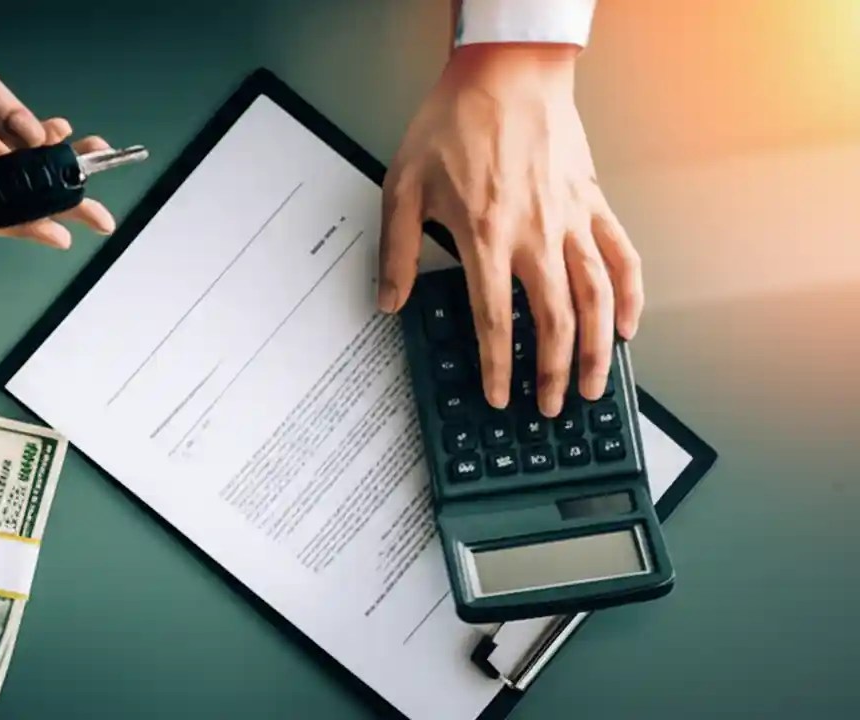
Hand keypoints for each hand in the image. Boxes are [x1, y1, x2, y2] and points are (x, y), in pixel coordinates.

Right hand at [0, 0, 114, 247]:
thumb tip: (33, 141)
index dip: (15, 222)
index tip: (57, 233)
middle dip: (49, 206)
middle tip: (99, 217)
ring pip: (5, 174)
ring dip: (51, 172)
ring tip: (94, 162)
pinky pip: (1, 149)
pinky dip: (34, 144)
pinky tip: (62, 134)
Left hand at [379, 44, 642, 417]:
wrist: (505, 74)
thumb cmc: (455, 122)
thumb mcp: (403, 186)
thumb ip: (396, 250)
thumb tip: (389, 301)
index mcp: (485, 236)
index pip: (495, 320)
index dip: (498, 366)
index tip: (499, 396)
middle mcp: (535, 235)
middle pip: (555, 321)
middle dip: (554, 373)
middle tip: (550, 406)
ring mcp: (571, 221)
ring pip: (597, 299)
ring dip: (597, 350)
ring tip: (593, 386)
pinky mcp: (594, 204)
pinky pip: (623, 258)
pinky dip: (632, 297)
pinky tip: (628, 328)